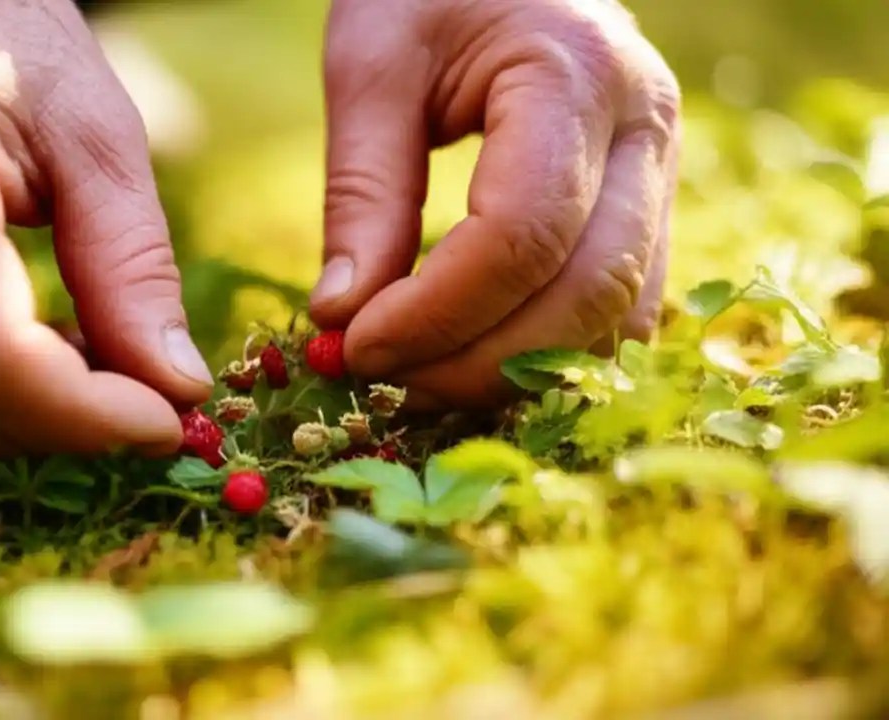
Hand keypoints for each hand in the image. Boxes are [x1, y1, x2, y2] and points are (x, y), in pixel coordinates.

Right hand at [0, 0, 213, 459]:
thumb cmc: (2, 45)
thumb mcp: (97, 134)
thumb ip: (133, 264)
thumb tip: (175, 389)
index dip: (85, 416)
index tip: (166, 422)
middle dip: (53, 433)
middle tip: (133, 404)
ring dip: (7, 425)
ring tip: (77, 368)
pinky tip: (15, 350)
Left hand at [309, 0, 680, 409]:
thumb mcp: (372, 64)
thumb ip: (362, 193)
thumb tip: (343, 322)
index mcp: (576, 73)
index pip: (520, 235)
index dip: (436, 313)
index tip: (355, 346)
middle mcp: (646, 126)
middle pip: (587, 292)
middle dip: (479, 361)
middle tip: (386, 380)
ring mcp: (663, 171)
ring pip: (617, 317)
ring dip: (517, 371)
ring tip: (420, 375)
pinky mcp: (651, 207)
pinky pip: (618, 309)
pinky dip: (548, 351)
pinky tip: (471, 354)